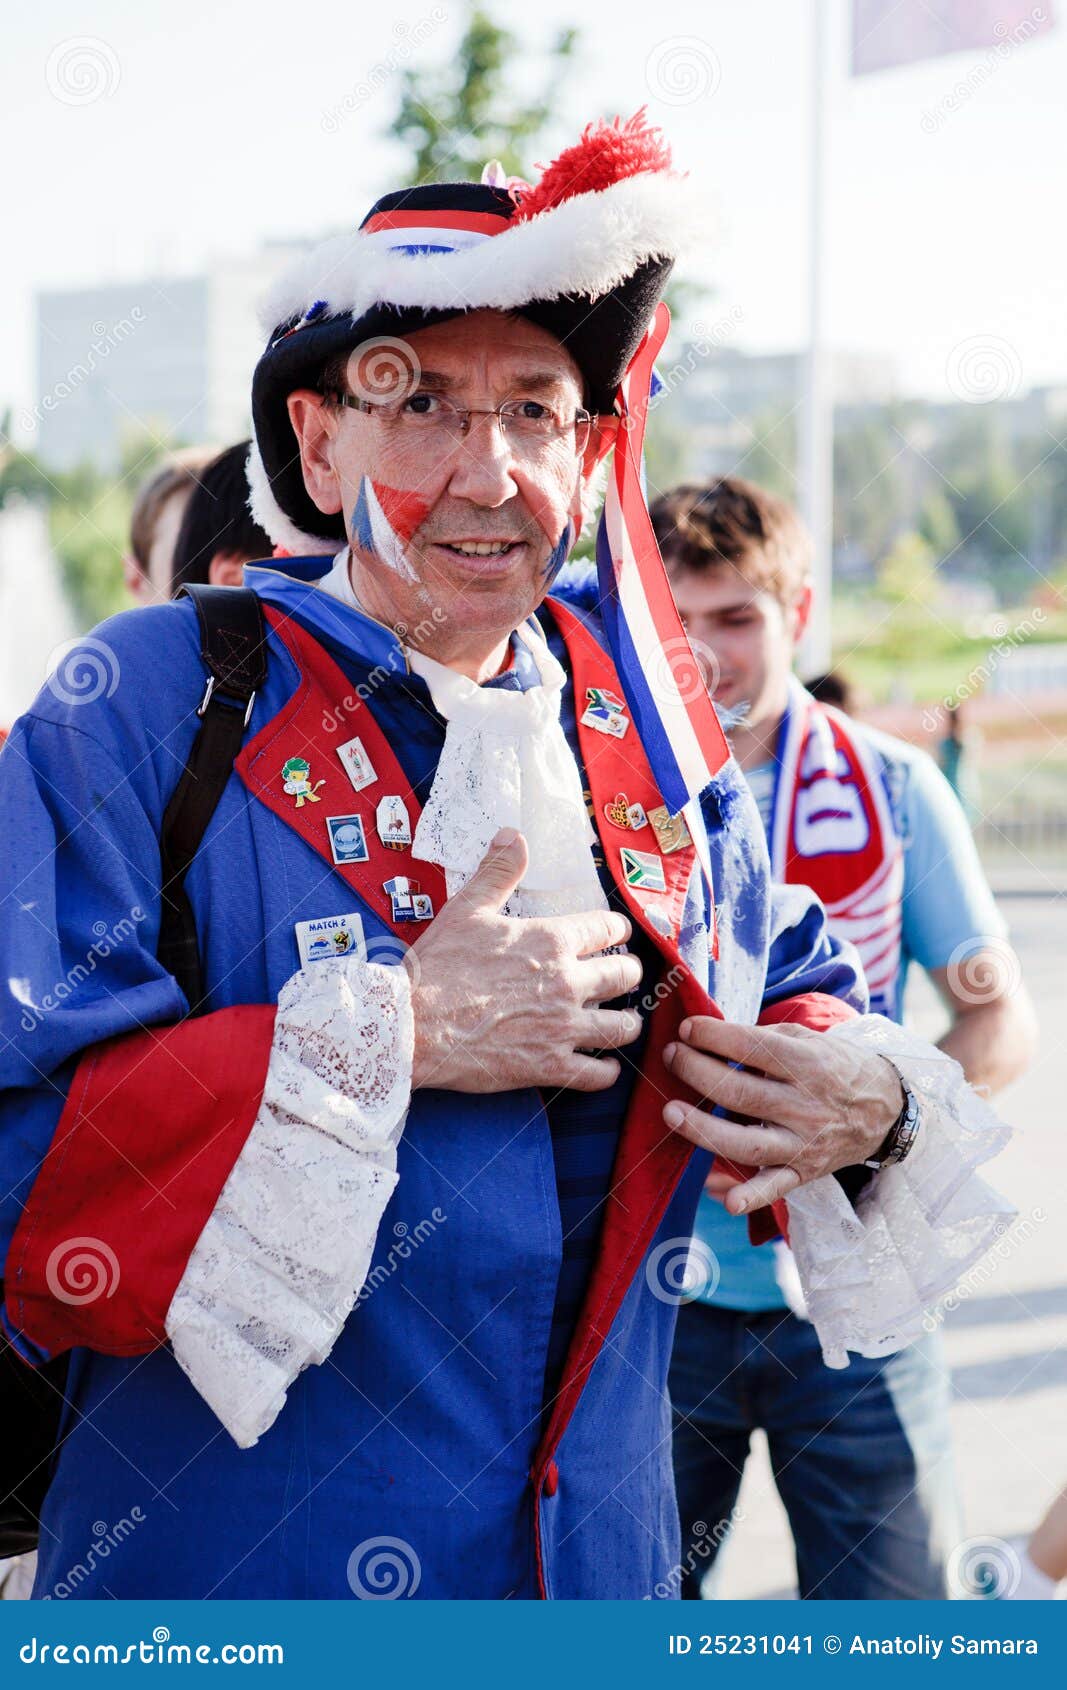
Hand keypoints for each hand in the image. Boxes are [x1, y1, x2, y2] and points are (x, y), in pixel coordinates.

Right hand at [409, 828, 642, 1093]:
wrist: (411, 1025)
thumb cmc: (438, 967)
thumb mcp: (467, 908)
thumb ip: (498, 870)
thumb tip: (513, 835)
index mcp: (552, 940)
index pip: (609, 928)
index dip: (617, 930)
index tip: (616, 935)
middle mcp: (568, 982)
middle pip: (626, 975)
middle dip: (627, 974)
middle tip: (619, 977)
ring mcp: (562, 1027)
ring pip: (623, 1027)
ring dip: (625, 1022)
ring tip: (618, 1021)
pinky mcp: (550, 1066)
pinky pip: (599, 1075)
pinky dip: (604, 1072)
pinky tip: (599, 1065)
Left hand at [661, 1017, 902, 1213]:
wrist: (886, 1108)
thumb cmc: (835, 1066)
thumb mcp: (808, 1039)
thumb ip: (763, 1039)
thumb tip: (708, 1036)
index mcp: (807, 1064)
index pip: (752, 1048)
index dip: (714, 1036)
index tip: (687, 1029)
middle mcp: (805, 1105)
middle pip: (741, 1092)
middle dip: (697, 1072)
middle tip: (672, 1057)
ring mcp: (803, 1142)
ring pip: (747, 1142)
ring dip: (705, 1130)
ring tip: (671, 1113)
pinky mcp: (803, 1172)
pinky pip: (774, 1187)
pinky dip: (751, 1197)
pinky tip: (726, 1200)